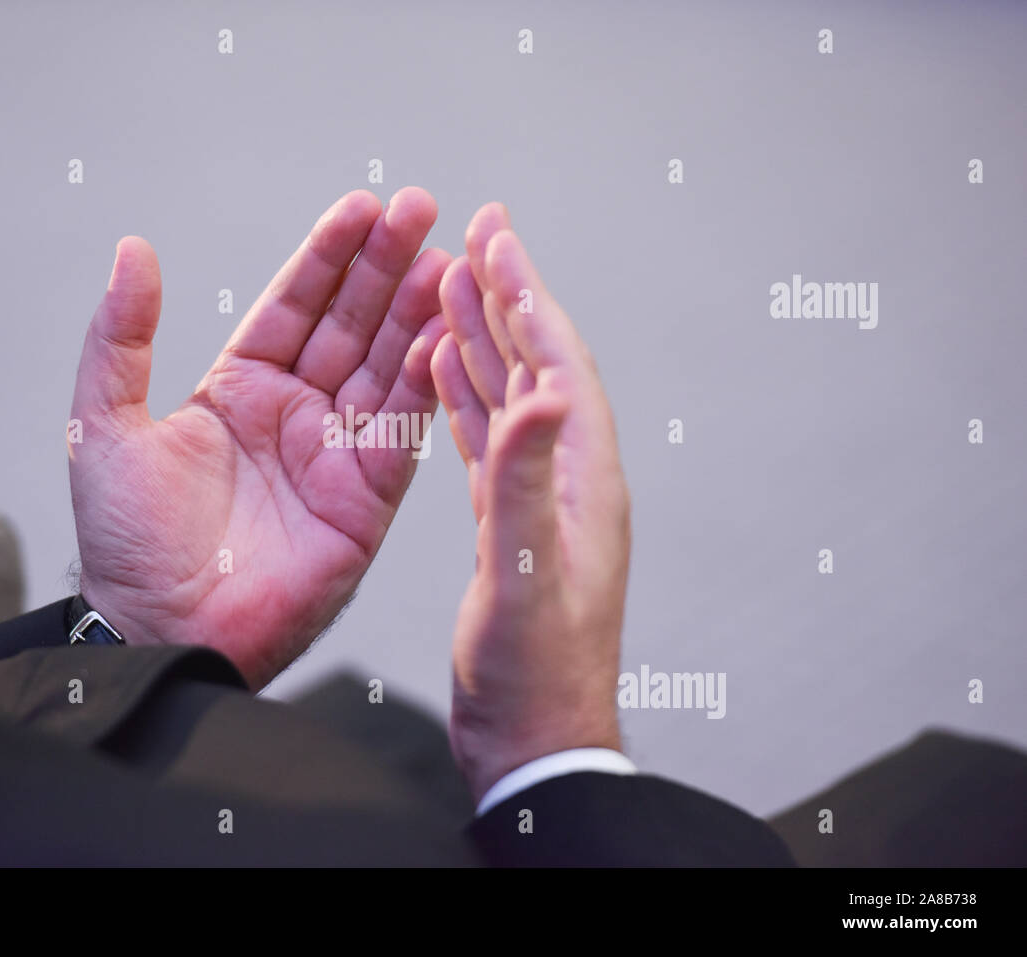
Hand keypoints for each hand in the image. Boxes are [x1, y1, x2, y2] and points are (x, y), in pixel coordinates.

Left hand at [69, 189, 448, 689]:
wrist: (161, 630)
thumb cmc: (127, 543)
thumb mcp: (106, 424)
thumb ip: (121, 337)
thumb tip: (133, 248)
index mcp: (239, 387)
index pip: (295, 304)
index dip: (329, 255)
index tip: (362, 207)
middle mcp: (295, 412)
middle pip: (351, 323)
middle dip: (385, 265)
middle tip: (421, 210)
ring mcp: (334, 453)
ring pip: (386, 366)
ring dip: (415, 312)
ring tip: (445, 257)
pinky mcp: (366, 497)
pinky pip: (402, 429)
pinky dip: (425, 382)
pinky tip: (440, 334)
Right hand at [430, 203, 631, 802]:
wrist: (535, 737)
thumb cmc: (537, 673)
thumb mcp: (526, 577)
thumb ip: (525, 485)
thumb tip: (539, 395)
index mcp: (580, 479)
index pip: (555, 364)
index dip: (526, 297)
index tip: (495, 237)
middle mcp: (566, 477)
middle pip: (537, 364)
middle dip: (507, 297)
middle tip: (480, 235)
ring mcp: (539, 498)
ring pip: (510, 395)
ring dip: (484, 338)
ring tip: (453, 285)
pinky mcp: (509, 522)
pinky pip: (488, 439)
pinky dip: (467, 396)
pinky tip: (447, 372)